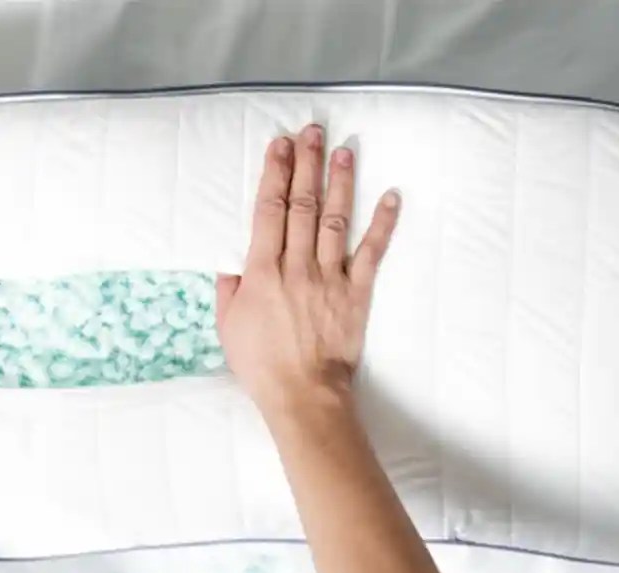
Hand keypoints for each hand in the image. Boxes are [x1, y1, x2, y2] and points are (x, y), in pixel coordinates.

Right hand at [216, 124, 399, 422]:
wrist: (303, 394)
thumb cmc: (261, 365)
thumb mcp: (228, 327)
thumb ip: (229, 291)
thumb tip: (231, 266)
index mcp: (262, 272)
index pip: (268, 210)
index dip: (274, 173)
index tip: (279, 145)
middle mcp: (296, 266)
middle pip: (302, 204)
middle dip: (306, 165)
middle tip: (311, 132)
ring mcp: (329, 277)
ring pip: (335, 219)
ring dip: (340, 182)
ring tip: (344, 150)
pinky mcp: (356, 293)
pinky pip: (371, 253)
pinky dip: (382, 223)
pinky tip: (390, 196)